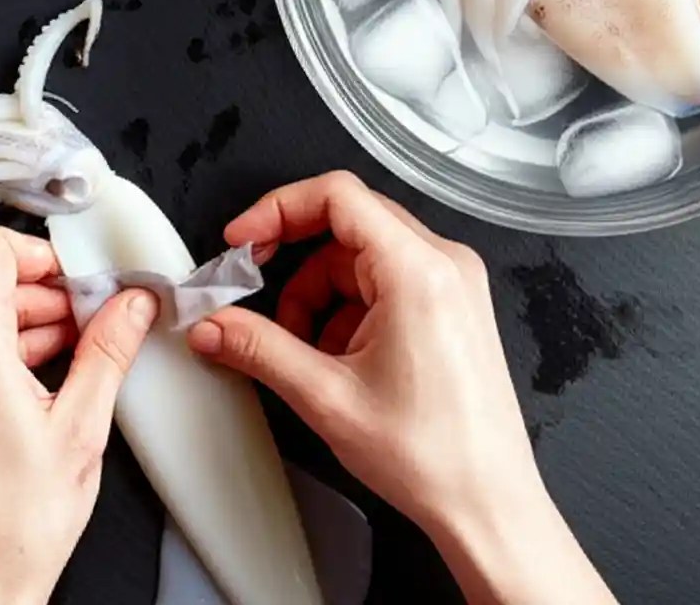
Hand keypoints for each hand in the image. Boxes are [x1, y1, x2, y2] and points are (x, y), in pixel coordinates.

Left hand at [0, 226, 157, 604]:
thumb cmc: (14, 525)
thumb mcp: (81, 426)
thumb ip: (109, 351)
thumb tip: (131, 306)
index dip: (45, 255)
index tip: (84, 278)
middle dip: (53, 293)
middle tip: (103, 315)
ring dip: (39, 323)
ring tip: (89, 351)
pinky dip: (18, 351)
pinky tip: (59, 379)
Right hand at [187, 172, 614, 604]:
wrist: (486, 503)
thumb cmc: (433, 456)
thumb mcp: (325, 397)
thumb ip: (257, 349)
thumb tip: (213, 324)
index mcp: (419, 272)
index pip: (337, 196)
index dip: (277, 209)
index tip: (242, 240)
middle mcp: (444, 267)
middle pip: (346, 225)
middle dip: (293, 262)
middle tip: (256, 295)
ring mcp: (452, 286)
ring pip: (361, 258)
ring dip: (319, 295)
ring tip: (305, 352)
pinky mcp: (450, 308)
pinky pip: (384, 283)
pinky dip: (347, 310)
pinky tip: (336, 359)